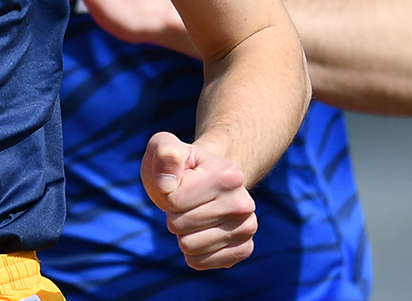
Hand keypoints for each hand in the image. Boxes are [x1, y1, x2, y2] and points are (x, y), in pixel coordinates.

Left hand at [142, 132, 256, 269]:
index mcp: (228, 174)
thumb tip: (167, 183)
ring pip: (188, 246)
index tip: (179, 183)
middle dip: (173, 214)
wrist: (206, 181)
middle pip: (180, 225)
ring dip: (182, 233)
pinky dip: (192, 251)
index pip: (175, 200)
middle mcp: (244, 203)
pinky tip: (201, 233)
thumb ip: (164, 153)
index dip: (168, 193)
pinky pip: (200, 262)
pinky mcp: (244, 249)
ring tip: (193, 215)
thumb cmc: (181, 165)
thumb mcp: (165, 147)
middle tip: (186, 202)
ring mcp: (247, 228)